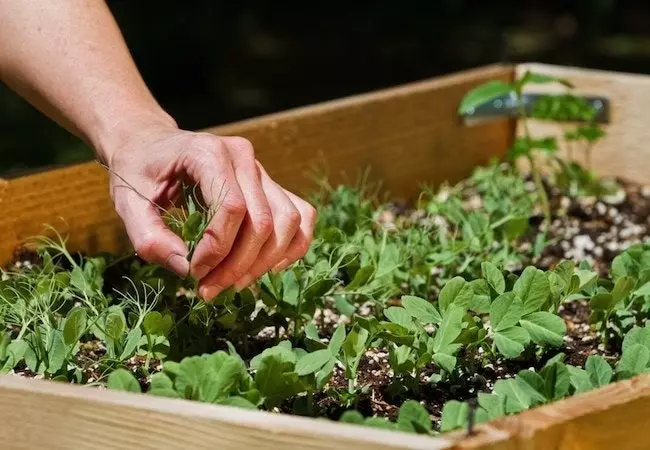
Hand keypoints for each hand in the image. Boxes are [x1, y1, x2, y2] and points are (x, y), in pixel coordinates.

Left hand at [106, 124, 316, 299]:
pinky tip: (268, 268)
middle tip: (209, 288)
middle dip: (239, 265)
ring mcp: (262, 170)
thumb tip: (187, 270)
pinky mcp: (270, 185)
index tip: (194, 272)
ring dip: (264, 262)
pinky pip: (301, 216)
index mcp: (207, 152)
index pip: (232, 206)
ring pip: (287, 222)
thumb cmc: (137, 171)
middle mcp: (243, 157)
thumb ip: (150, 238)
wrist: (150, 144)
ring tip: (233, 283)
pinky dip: (292, 247)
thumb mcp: (127, 204)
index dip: (218, 248)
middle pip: (263, 220)